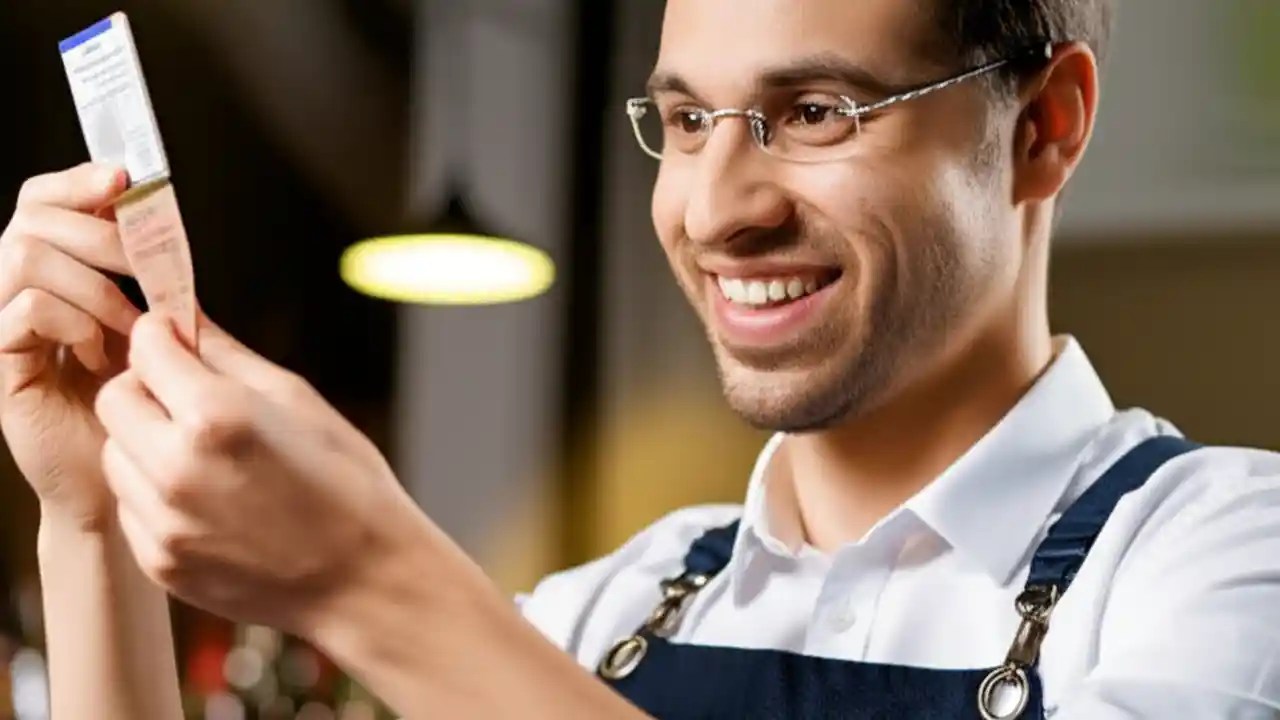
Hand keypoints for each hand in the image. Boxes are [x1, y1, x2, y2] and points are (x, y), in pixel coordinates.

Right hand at [0, 163, 140, 530]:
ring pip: (25, 257)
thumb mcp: (158, 329)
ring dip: (92, 285)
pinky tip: (100, 356)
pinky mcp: (2, 366)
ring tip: (126, 329)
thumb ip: (155, 280)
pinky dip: (74, 323)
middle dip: (98, 233)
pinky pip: (24, 312)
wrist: (130, 479)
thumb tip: (166, 222)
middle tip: (141, 271)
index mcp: (56, 274)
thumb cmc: (149, 403)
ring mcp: (5, 328)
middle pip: (31, 219)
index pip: (42, 201)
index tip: (124, 179)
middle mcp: (20, 292)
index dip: (77, 181)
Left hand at [93, 313, 424, 635]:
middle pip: (115, 400)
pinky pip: (132, 507)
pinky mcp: (160, 562)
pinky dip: (156, 494)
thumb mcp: (298, 401)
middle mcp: (178, 470)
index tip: (175, 340)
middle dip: (145, 387)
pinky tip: (209, 498)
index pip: (146, 349)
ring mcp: (164, 523)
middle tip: (186, 396)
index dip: (162, 337)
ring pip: (114, 456)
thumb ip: (229, 357)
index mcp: (217, 418)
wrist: (364, 579)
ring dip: (145, 443)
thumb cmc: (347, 482)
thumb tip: (184, 317)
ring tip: (203, 455)